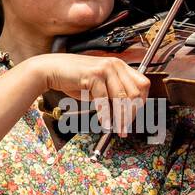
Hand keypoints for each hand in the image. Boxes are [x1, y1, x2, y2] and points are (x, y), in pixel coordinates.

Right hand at [28, 52, 150, 135]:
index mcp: (120, 65)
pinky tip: (104, 123)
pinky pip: (104, 100)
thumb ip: (113, 94)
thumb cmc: (75, 79)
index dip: (141, 103)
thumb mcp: (100, 86)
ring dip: (120, 118)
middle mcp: (115, 64)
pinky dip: (105, 115)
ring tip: (117, 129)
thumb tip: (126, 113)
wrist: (52, 70)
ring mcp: (105, 68)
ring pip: (121, 98)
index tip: (133, 117)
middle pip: (135, 93)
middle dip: (131, 114)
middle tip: (124, 128)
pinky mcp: (94, 75)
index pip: (142, 84)